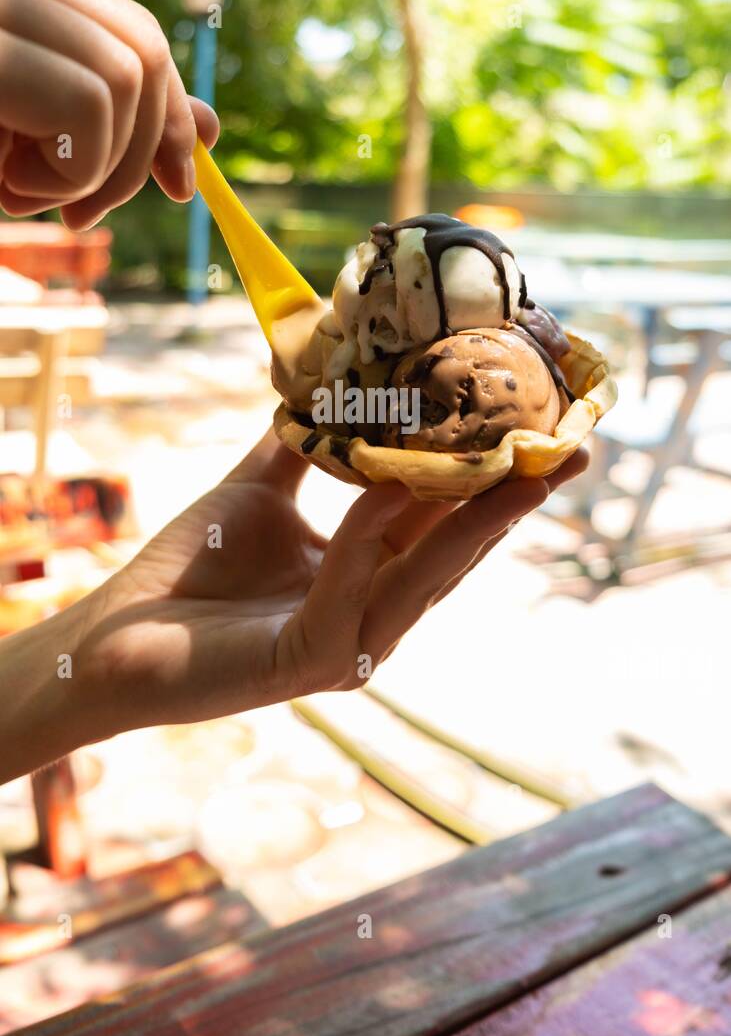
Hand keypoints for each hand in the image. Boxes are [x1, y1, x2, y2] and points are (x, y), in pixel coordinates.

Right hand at [0, 0, 218, 226]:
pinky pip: (89, 104)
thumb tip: (211, 128)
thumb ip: (108, 114)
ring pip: (126, 76)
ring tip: (13, 185)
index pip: (132, 28)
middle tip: (84, 213)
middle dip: (144, 148)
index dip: (169, 112)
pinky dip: (69, 170)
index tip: (180, 183)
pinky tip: (3, 180)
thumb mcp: (21, 126)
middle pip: (144, 45)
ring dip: (93, 165)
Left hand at [68, 431, 588, 742]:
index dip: (492, 480)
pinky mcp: (310, 664)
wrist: (114, 637)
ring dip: (476, 525)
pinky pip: (352, 591)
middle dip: (512, 502)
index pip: (442, 523)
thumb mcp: (258, 489)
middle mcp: (371, 616)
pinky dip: (372, 537)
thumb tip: (337, 370)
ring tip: (527, 473)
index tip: (541, 433)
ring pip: (424, 578)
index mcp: (365, 578)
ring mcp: (347, 647)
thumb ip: (304, 441)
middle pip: (455, 553)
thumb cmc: (184, 569)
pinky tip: (395, 487)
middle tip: (571, 451)